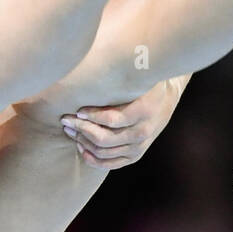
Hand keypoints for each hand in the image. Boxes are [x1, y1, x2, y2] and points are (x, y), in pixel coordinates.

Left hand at [60, 75, 189, 168]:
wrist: (166, 98)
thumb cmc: (145, 83)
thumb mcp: (138, 76)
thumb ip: (120, 76)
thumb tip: (93, 67)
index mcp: (144, 110)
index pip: (112, 119)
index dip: (91, 117)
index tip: (77, 110)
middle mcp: (143, 131)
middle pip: (104, 138)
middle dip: (81, 129)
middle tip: (66, 120)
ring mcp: (139, 146)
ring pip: (104, 152)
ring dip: (83, 142)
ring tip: (70, 131)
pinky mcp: (135, 155)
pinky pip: (110, 164)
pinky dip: (93, 159)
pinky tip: (81, 147)